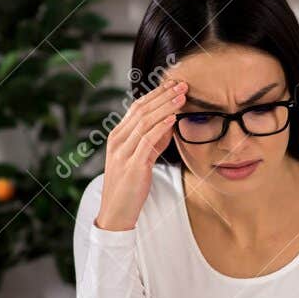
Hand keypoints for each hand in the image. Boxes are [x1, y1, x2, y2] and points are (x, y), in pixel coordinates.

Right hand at [94, 77, 185, 230]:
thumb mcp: (141, 158)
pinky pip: (147, 142)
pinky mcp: (132, 166)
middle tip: (182, 84)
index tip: (174, 84)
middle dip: (163, 95)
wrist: (116, 212)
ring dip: (165, 107)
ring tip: (181, 97)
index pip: (137, 108)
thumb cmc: (130, 186)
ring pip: (145, 122)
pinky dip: (160, 128)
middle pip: (141, 110)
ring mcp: (123, 153)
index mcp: (117, 136)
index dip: (156, 94)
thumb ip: (153, 140)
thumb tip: (170, 123)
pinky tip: (172, 119)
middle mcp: (117, 141)